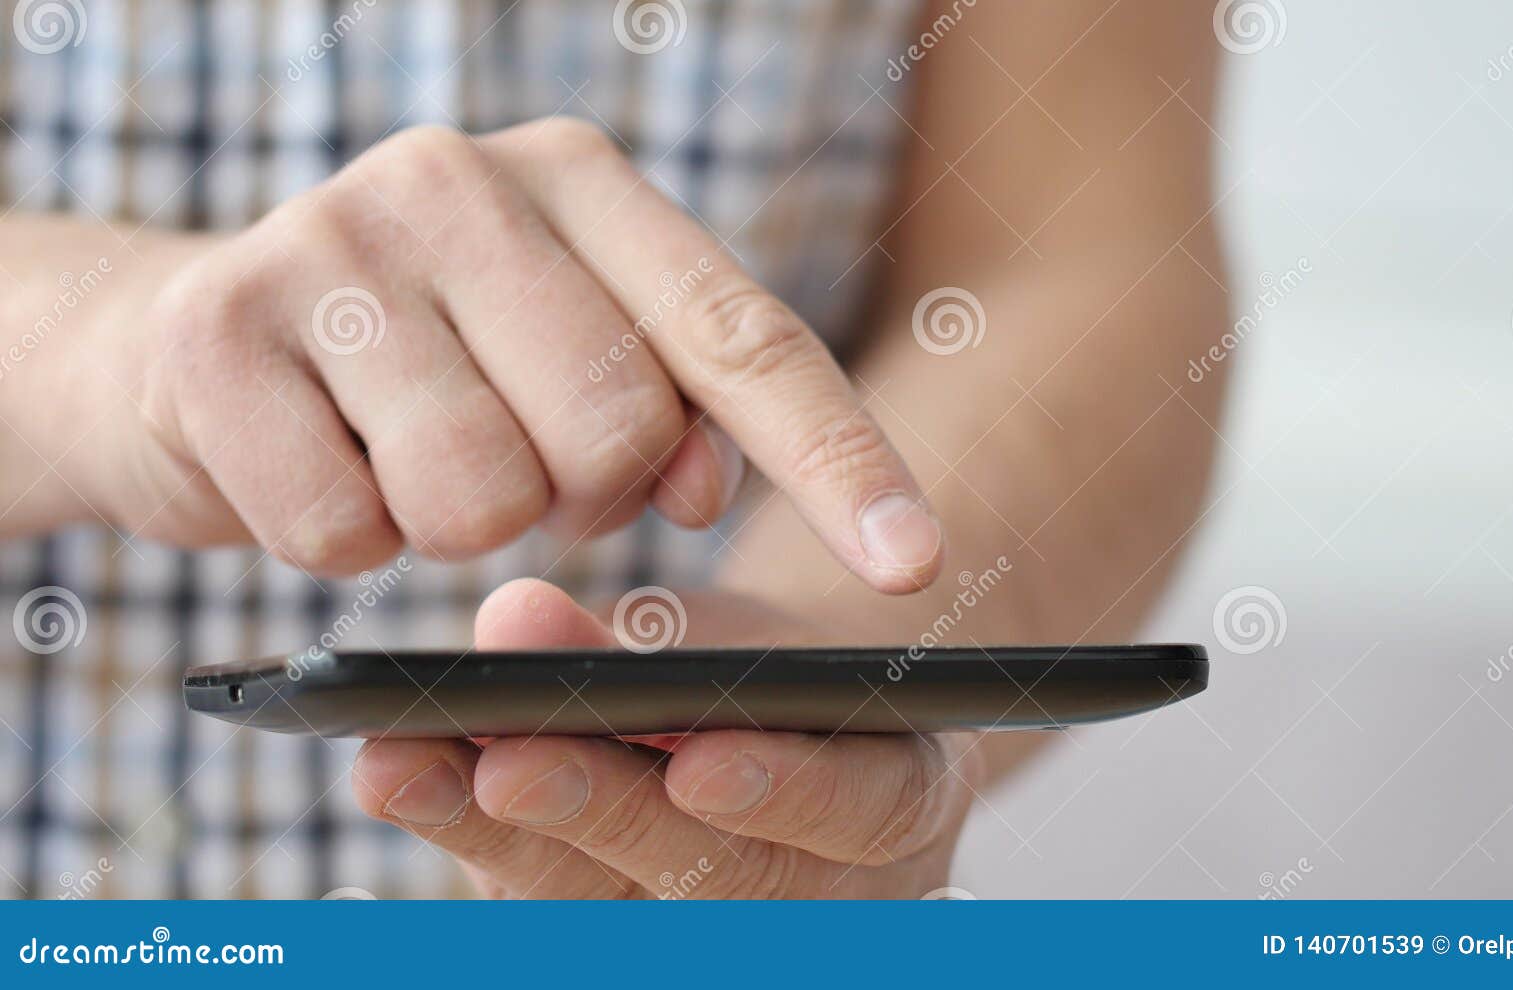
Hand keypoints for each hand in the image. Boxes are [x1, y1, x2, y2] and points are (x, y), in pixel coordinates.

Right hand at [90, 120, 939, 589]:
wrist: (187, 343)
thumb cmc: (422, 365)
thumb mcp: (563, 360)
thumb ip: (668, 411)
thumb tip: (703, 488)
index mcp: (582, 183)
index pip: (744, 339)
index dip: (837, 464)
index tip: (914, 567)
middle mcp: (462, 180)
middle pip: (615, 432)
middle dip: (576, 500)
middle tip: (517, 471)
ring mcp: (331, 242)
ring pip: (480, 498)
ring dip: (452, 524)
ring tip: (404, 460)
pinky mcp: (218, 330)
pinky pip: (343, 531)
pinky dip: (341, 542)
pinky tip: (314, 466)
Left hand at [351, 579, 981, 897]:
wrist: (784, 728)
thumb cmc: (773, 667)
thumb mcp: (735, 633)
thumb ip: (636, 636)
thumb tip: (512, 620)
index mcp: (896, 794)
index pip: (860, 808)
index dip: (784, 792)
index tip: (701, 763)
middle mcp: (823, 888)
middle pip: (720, 876)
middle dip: (605, 818)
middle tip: (508, 768)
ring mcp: (727, 927)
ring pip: (615, 907)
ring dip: (500, 839)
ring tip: (403, 768)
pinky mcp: (632, 930)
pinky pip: (555, 910)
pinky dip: (470, 845)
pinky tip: (400, 781)